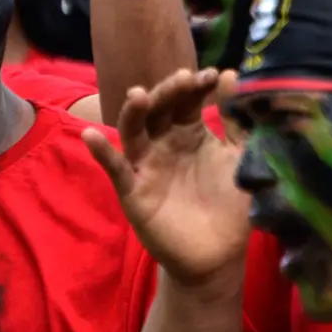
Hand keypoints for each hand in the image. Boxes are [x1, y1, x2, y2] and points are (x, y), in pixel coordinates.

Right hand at [80, 68, 247, 285]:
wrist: (219, 256)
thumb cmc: (230, 205)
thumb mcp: (240, 158)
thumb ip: (237, 121)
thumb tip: (231, 74)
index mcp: (190, 132)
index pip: (187, 100)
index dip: (196, 86)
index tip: (212, 76)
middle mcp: (164, 143)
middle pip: (159, 108)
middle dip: (169, 90)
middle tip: (183, 78)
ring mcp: (146, 165)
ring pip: (134, 130)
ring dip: (133, 111)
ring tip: (139, 95)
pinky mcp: (134, 192)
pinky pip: (116, 169)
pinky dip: (102, 152)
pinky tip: (91, 135)